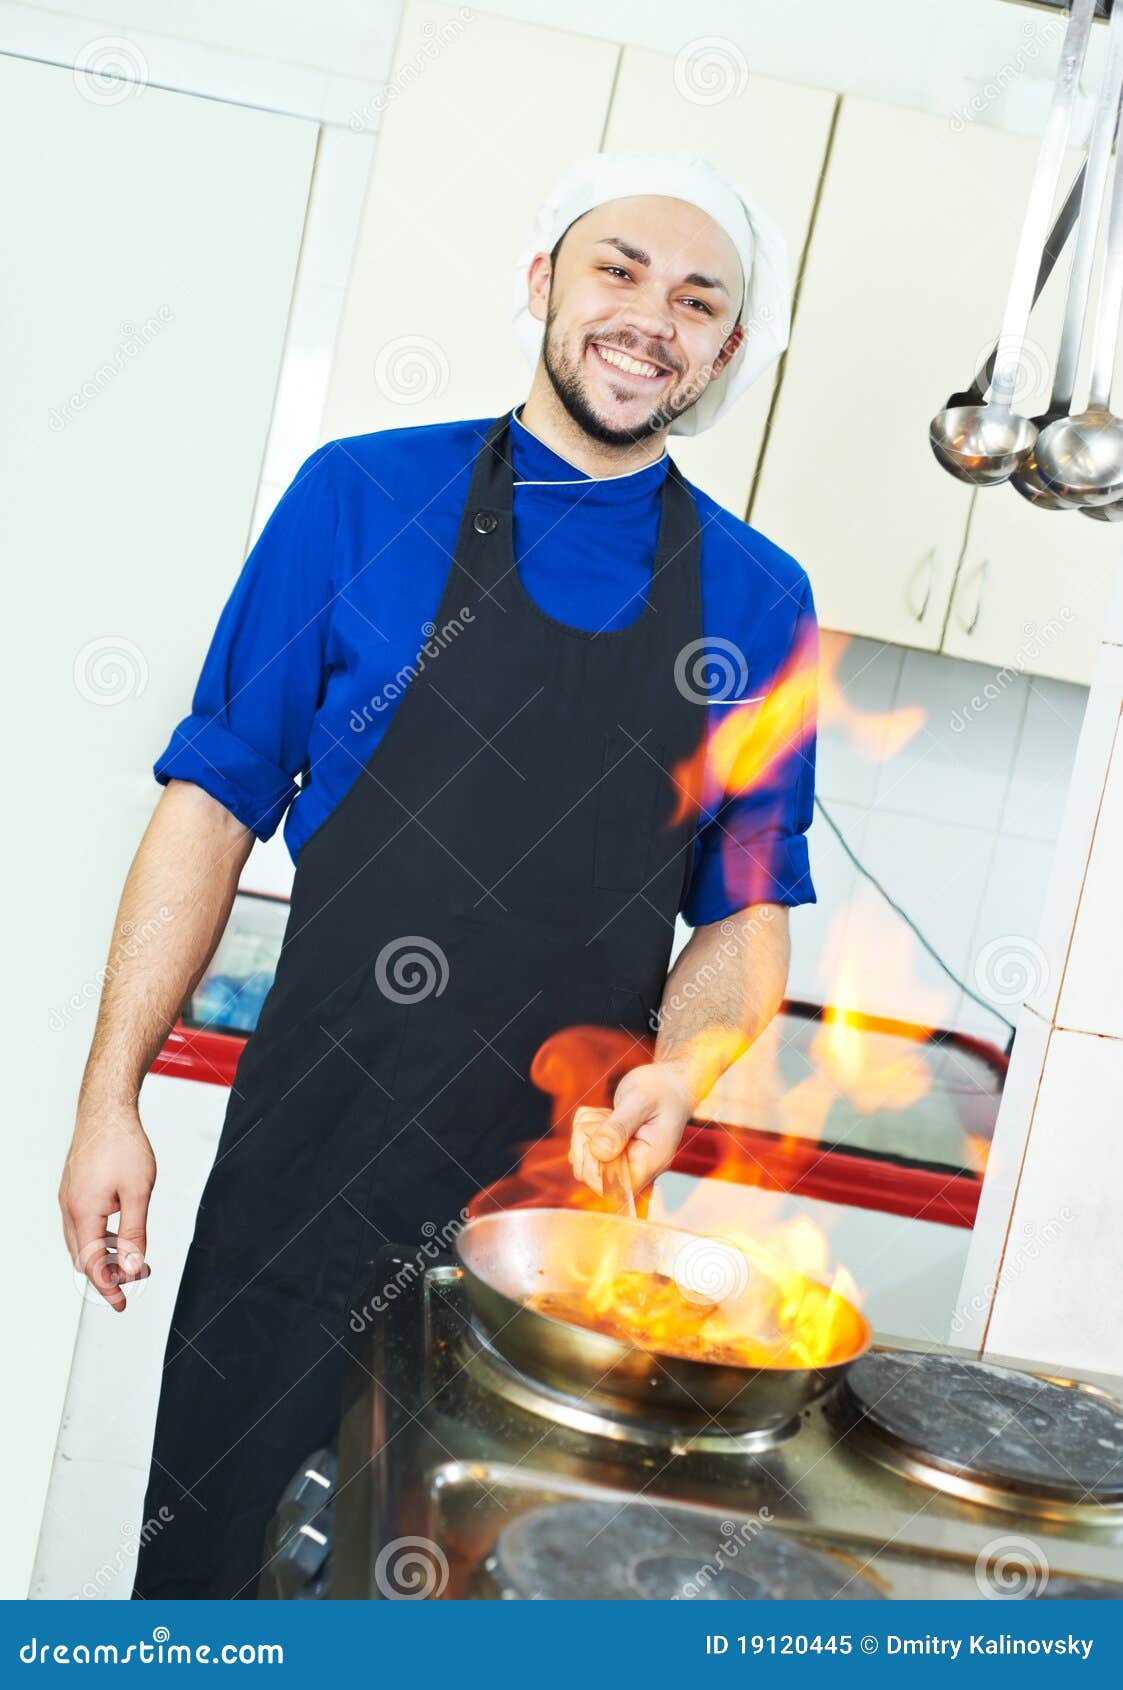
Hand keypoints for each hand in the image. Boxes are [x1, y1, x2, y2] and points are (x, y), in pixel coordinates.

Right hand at [59, 1103, 155, 1311]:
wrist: (106, 1110)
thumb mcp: (137, 1192)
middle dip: (108, 1274)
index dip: (108, 1287)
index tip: (121, 1303)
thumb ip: (135, 1233)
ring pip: (82, 1242)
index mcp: (83, 1212)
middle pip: (83, 1257)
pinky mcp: (74, 1190)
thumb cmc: (122, 1144)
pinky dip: (100, 1238)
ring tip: (136, 1259)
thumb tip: (134, 1267)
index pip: (92, 1265)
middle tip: (135, 1281)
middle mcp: (70, 1209)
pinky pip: (83, 1225)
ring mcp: (69, 1199)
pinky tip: (121, 1235)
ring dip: (106, 1256)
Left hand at [569, 1061, 692, 1197]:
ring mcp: (623, 1160)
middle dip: (584, 1144)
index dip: (595, 1165)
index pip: (614, 1187)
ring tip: (603, 1115)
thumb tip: (598, 1152)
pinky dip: (583, 1129)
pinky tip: (601, 1115)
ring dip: (583, 1134)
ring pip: (583, 1162)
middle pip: (591, 1177)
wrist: (670, 1083)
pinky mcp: (612, 1151)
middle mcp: (637, 1167)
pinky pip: (582, 1149)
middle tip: (600, 1119)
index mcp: (650, 1162)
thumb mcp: (640, 1101)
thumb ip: (620, 1126)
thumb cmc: (661, 1089)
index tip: (599, 1134)